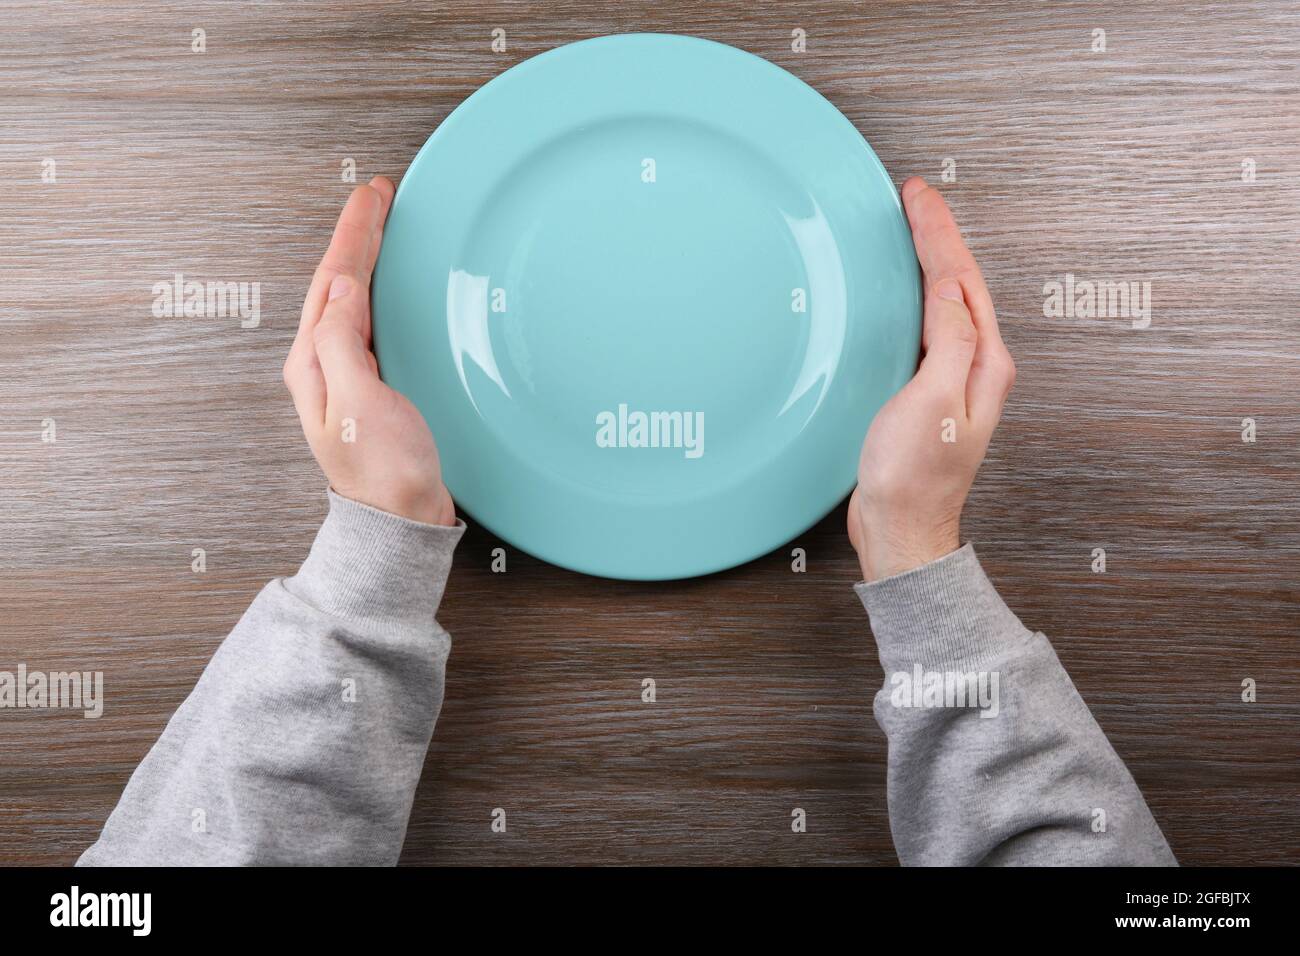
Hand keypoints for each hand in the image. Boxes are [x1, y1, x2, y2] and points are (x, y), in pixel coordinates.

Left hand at [283, 177, 455, 525]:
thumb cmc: (384, 472)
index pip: (331, 280)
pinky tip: (387, 285)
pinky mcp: (372, 387)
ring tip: (381, 225)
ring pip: (350, 297)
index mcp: (313, 363)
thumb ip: (342, 341)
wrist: (401, 522)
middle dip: (357, 234)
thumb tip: (340, 286)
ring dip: (365, 257)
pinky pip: (369, 321)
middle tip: (378, 195)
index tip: (373, 196)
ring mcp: (347, 376)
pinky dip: (378, 290)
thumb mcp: (359, 402)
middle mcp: (323, 365)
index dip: (354, 234)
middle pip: (336, 282)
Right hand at [847, 177, 1014, 580]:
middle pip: (960, 283)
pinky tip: (908, 290)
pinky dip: (918, 295)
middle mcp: (976, 367)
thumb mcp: (932, 401)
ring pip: (946, 301)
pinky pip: (928, 325)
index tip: (917, 196)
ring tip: (915, 226)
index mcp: (983, 363)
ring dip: (930, 259)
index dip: (937, 232)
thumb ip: (949, 340)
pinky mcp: (928, 391)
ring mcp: (953, 379)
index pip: (960, 279)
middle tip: (916, 196)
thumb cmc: (913, 478)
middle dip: (938, 234)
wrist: (901, 528)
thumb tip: (951, 291)